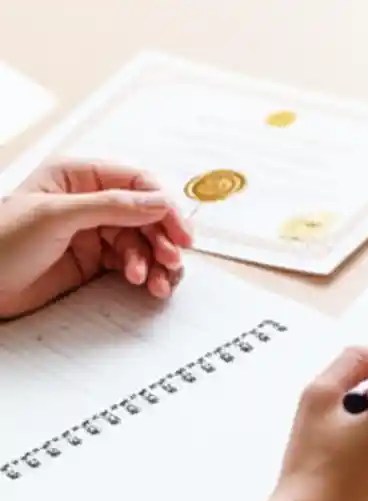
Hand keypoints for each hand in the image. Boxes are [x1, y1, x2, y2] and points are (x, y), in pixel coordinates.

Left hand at [0, 159, 192, 318]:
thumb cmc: (0, 242)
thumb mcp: (56, 216)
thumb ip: (111, 206)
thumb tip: (160, 202)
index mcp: (78, 178)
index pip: (137, 183)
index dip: (164, 206)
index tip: (181, 232)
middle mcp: (91, 202)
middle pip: (147, 216)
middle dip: (162, 239)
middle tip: (171, 260)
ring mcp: (94, 232)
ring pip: (144, 242)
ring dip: (157, 262)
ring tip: (158, 283)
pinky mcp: (95, 262)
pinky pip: (134, 263)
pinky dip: (147, 274)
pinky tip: (148, 285)